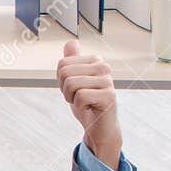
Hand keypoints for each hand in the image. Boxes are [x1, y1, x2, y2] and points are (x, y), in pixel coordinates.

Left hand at [57, 39, 121, 169]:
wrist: (100, 128)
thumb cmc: (87, 104)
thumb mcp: (74, 81)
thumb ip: (72, 62)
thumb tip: (71, 42)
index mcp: (95, 60)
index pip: (62, 64)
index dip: (61, 81)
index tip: (74, 90)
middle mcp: (103, 67)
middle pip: (65, 72)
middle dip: (65, 90)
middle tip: (79, 98)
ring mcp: (108, 81)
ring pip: (71, 84)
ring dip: (72, 99)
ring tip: (85, 103)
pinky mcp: (109, 96)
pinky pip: (80, 97)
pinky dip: (80, 107)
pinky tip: (91, 108)